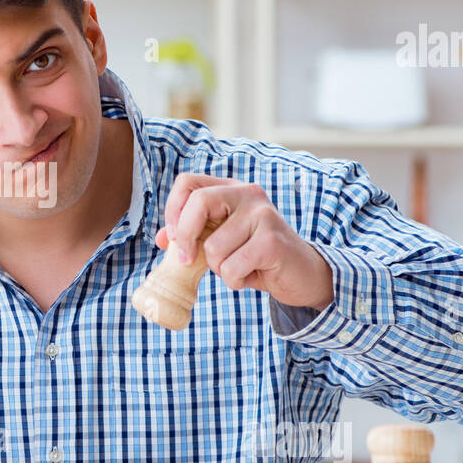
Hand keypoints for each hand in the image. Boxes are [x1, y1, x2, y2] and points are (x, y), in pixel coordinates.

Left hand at [153, 173, 333, 309]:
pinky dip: (235, 280)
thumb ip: (194, 236)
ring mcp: (262, 215)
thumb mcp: (220, 242)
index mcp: (231, 189)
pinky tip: (253, 275)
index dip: (172, 209)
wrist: (301, 275)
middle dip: (184, 236)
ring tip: (239, 268)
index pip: (187, 182)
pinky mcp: (272, 240)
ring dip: (220, 269)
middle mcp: (248, 194)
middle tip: (186, 260)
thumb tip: (161, 239)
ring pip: (214, 246)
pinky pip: (232, 266)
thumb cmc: (255, 258)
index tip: (171, 238)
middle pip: (198, 202)